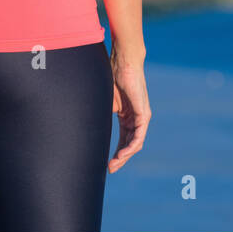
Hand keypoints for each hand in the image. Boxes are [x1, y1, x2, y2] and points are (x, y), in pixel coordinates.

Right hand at [108, 45, 148, 173]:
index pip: (124, 139)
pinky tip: (123, 154)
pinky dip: (131, 146)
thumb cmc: (112, 77)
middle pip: (130, 144)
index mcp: (128, 115)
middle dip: (120, 158)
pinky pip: (139, 135)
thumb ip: (101, 115)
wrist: (123, 62)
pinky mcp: (144, 114)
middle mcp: (137, 118)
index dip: (116, 152)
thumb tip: (88, 128)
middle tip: (110, 169)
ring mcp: (142, 116)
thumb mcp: (105, 102)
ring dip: (125, 155)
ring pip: (135, 143)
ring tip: (114, 164)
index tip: (107, 164)